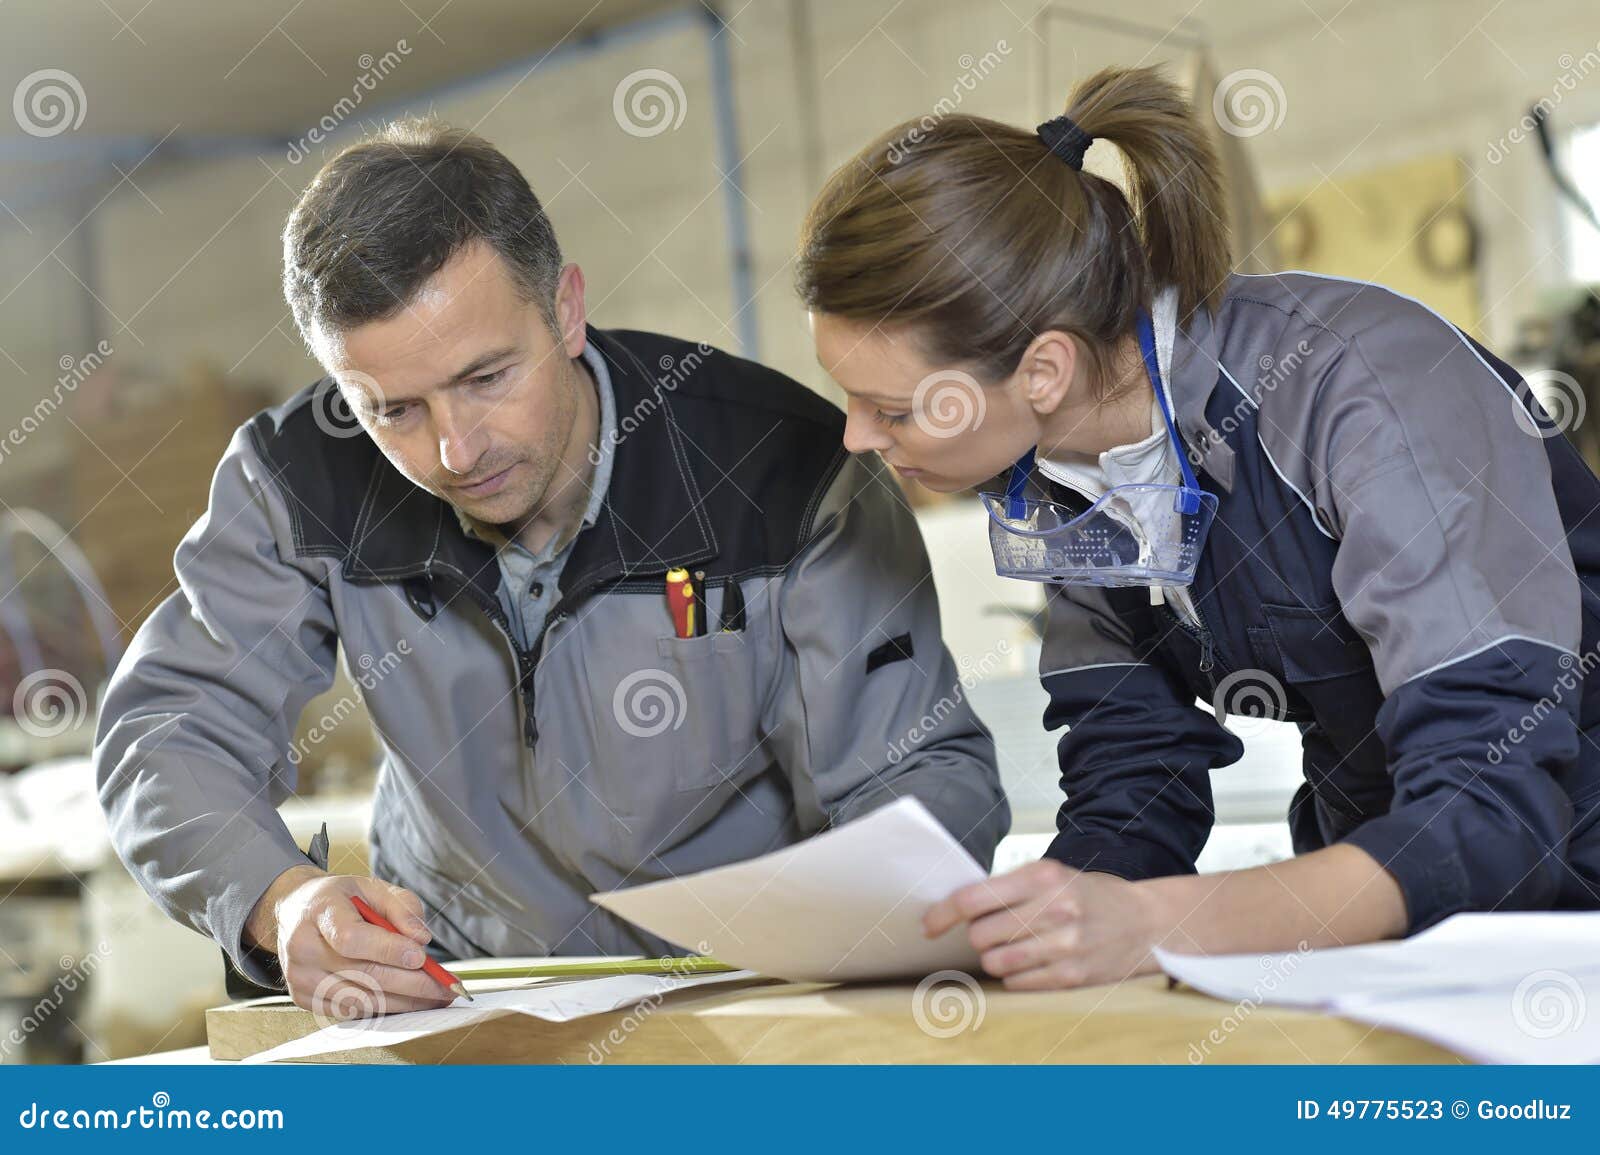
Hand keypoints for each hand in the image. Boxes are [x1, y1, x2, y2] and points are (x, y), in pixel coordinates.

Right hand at [244, 866, 452, 1017]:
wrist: (297, 910)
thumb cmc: (342, 899)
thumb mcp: (373, 887)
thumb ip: (402, 907)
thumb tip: (422, 939)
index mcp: (319, 912)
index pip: (352, 939)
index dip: (388, 950)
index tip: (422, 957)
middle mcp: (303, 947)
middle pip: (363, 974)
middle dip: (412, 984)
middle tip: (446, 987)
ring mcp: (300, 977)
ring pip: (361, 1000)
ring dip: (405, 1003)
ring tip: (436, 998)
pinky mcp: (304, 998)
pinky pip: (352, 1011)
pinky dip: (385, 1009)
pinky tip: (409, 1002)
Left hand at [922, 860, 1163, 988]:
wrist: (1147, 922)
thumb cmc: (1091, 896)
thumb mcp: (1054, 875)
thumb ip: (1010, 887)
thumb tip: (959, 907)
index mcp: (1043, 876)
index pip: (974, 898)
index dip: (943, 914)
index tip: (929, 925)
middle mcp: (1053, 909)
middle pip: (981, 934)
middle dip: (978, 936)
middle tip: (996, 930)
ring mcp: (1064, 945)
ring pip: (995, 962)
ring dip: (995, 957)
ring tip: (1017, 946)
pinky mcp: (1072, 976)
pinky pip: (1017, 982)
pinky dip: (1015, 975)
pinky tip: (1033, 962)